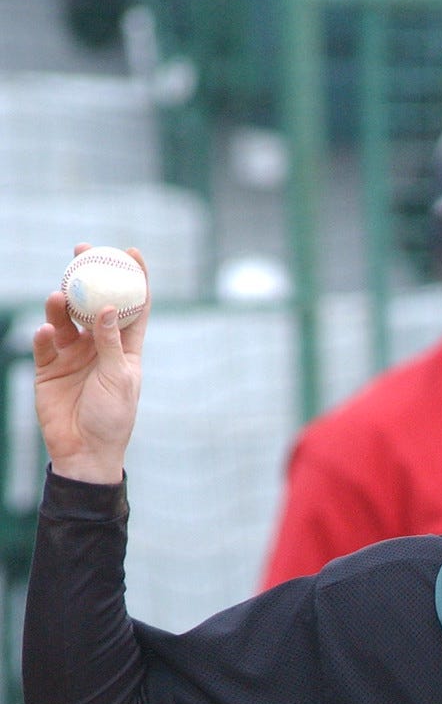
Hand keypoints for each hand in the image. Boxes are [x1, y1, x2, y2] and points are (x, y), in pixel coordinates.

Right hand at [32, 245, 148, 485]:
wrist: (85, 452)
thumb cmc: (113, 419)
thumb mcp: (119, 379)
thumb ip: (112, 343)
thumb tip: (109, 307)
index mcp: (124, 348)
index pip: (133, 307)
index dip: (135, 279)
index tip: (132, 252)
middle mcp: (98, 346)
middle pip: (92, 302)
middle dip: (88, 275)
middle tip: (82, 251)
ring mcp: (72, 354)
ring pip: (65, 318)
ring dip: (61, 304)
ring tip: (59, 296)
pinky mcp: (49, 367)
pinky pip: (44, 344)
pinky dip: (44, 335)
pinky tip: (46, 332)